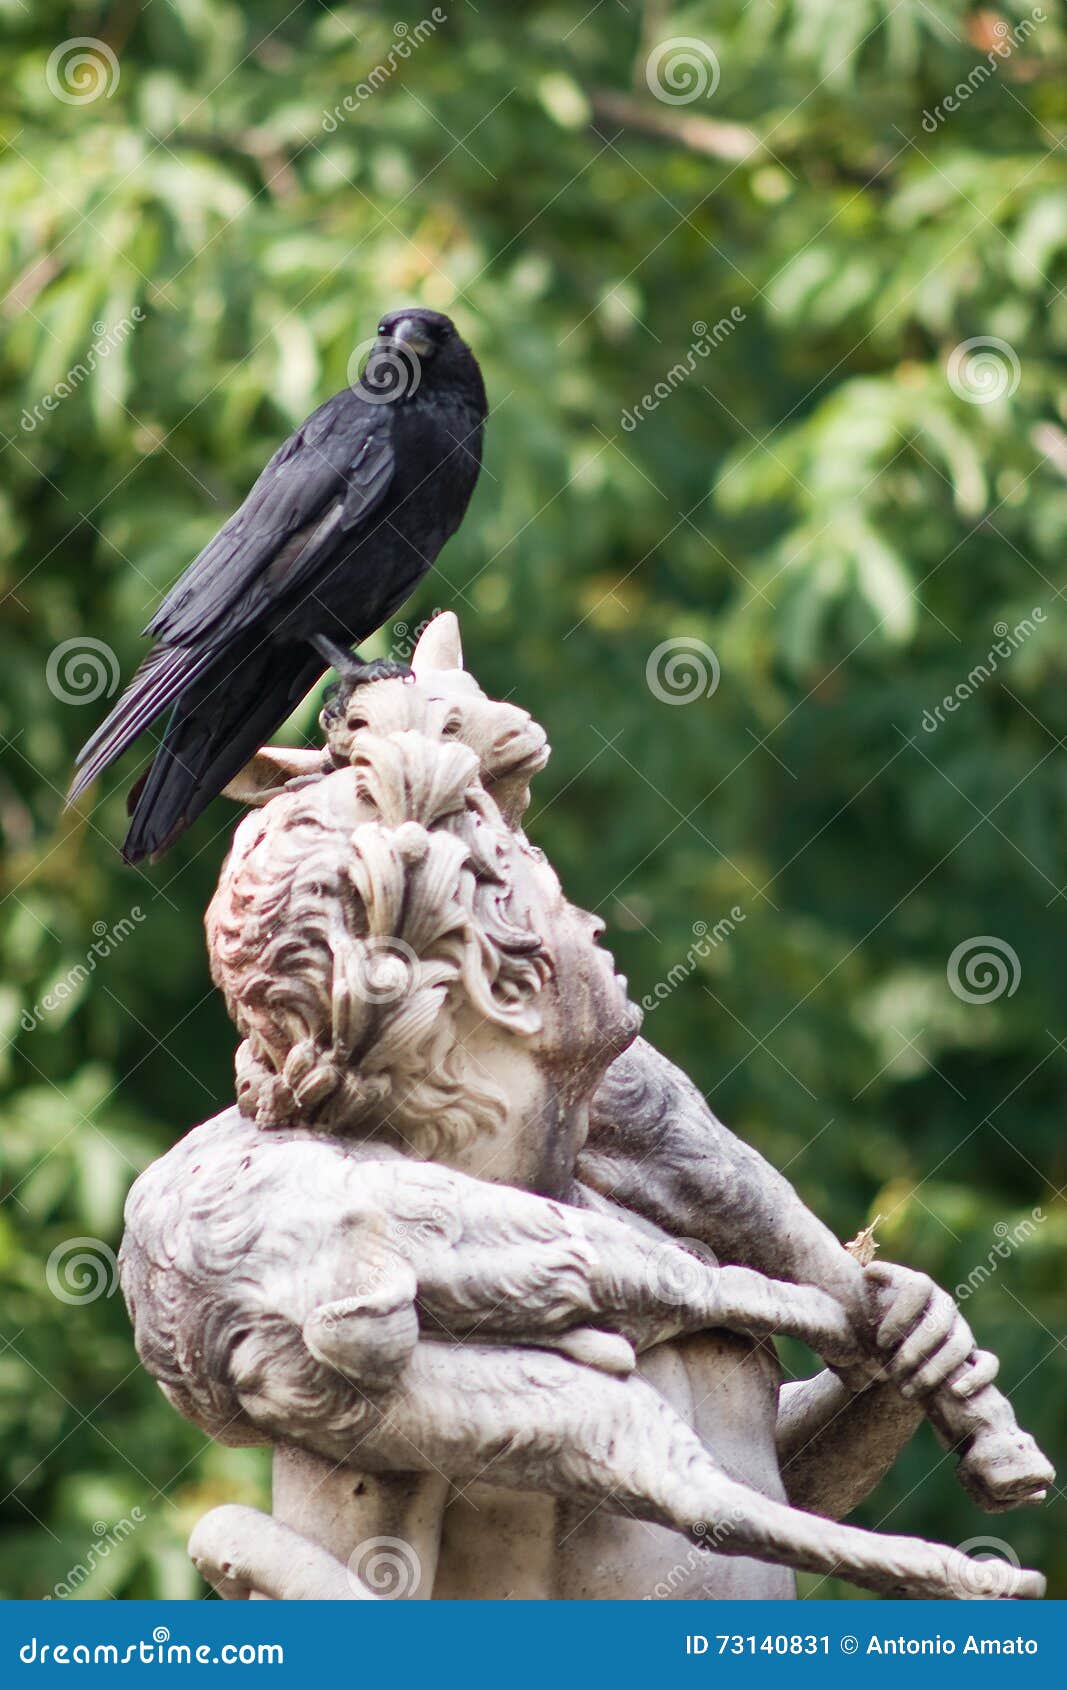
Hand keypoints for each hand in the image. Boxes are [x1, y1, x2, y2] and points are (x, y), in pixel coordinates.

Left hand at [861, 1261, 994, 1399]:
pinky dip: (977, 1377)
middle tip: (890, 1371)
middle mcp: (943, 1304)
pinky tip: (955, 1392)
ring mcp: (961, 1328)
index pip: (917, 1287)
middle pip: (938, 1323)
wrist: (889, 1347)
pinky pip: (989, 1363)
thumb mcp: (865, 1303)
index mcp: (919, 1286)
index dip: (900, 1313)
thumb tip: (869, 1273)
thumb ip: (868, 1287)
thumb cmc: (874, 1322)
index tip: (880, 1341)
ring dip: (933, 1371)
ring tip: (907, 1390)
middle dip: (913, 1351)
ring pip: (960, 1345)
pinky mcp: (975, 1354)